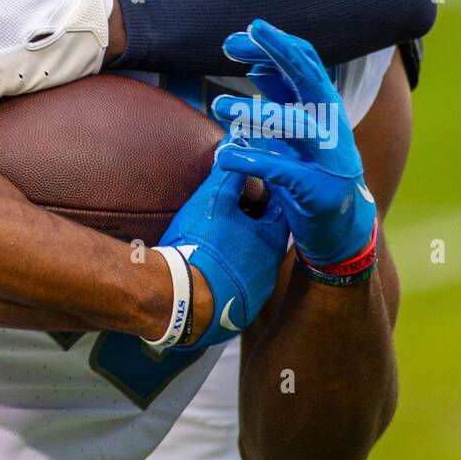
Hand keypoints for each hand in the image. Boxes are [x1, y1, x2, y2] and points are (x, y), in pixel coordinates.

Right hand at [158, 156, 289, 347]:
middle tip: (232, 215)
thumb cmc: (200, 244)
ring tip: (217, 243)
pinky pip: (237, 290)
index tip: (252, 189)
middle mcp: (270, 270)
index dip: (265, 196)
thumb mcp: (212, 201)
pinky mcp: (238, 313)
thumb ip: (227, 173)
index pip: (279, 211)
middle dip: (251, 226)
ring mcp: (256, 294)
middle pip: (266, 240)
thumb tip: (234, 146)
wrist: (181, 297)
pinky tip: (209, 271)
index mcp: (270, 240)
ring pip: (253, 266)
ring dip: (240, 254)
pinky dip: (228, 278)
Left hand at [209, 18, 375, 267]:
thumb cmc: (312, 169)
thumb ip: (279, 96)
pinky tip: (224, 156)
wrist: (343, 228)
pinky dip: (252, 160)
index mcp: (323, 106)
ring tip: (218, 105)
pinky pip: (283, 172)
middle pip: (307, 78)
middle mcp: (330, 124)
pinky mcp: (319, 190)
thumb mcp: (295, 128)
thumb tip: (255, 60)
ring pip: (296, 123)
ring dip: (255, 111)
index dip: (274, 44)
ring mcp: (329, 157)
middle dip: (278, 52)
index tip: (237, 37)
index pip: (303, 62)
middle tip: (240, 36)